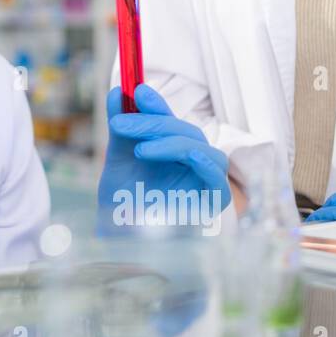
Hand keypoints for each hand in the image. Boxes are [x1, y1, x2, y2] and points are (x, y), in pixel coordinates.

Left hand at [97, 84, 231, 233]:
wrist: (123, 245)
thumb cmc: (124, 206)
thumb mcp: (118, 162)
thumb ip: (121, 129)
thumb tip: (118, 92)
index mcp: (172, 153)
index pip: (170, 122)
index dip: (157, 105)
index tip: (136, 91)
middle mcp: (190, 165)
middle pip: (185, 132)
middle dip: (153, 122)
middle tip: (121, 124)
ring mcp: (203, 183)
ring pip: (201, 149)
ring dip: (172, 141)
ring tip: (140, 149)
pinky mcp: (213, 205)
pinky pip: (217, 180)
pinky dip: (204, 163)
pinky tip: (185, 156)